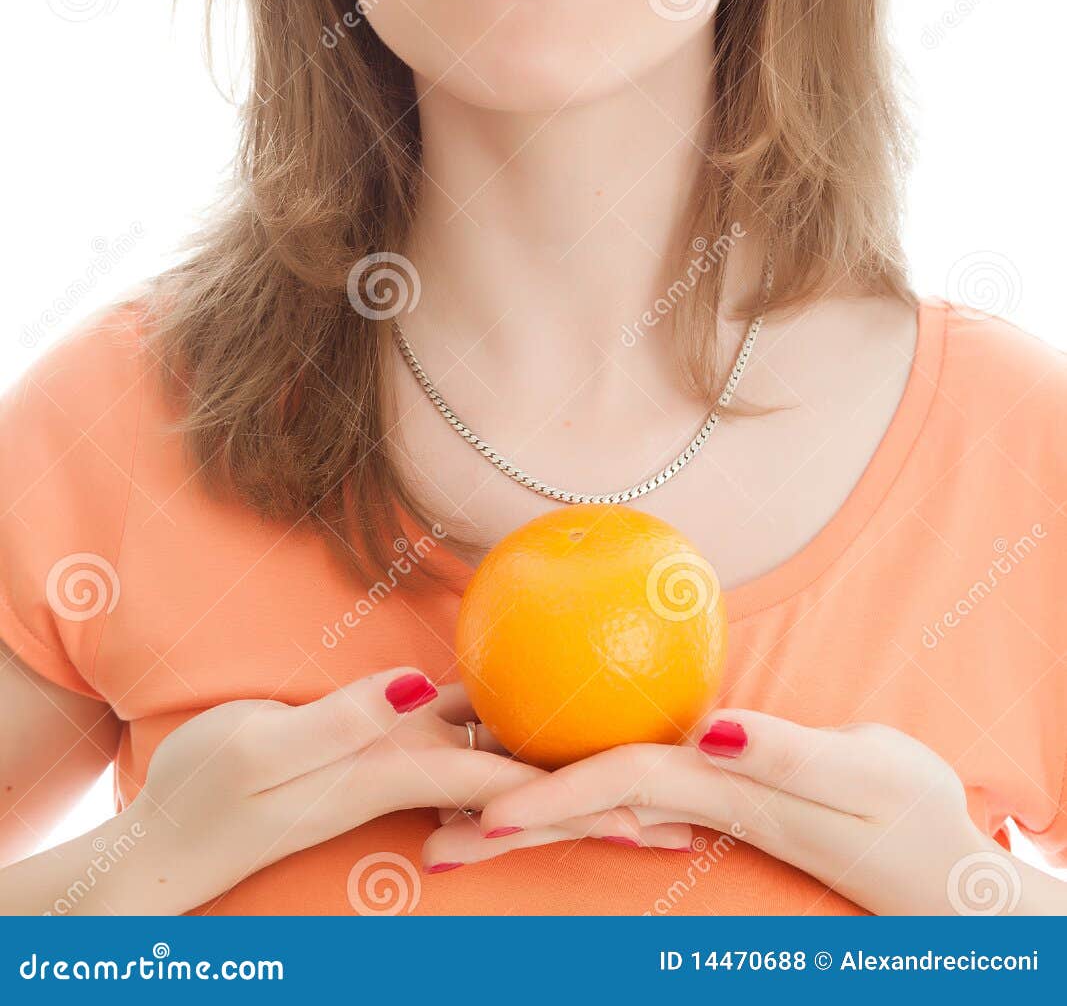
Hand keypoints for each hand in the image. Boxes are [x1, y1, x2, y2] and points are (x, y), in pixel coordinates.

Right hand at [132, 668, 685, 907]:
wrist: (168, 836)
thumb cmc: (203, 795)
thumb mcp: (261, 756)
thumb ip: (339, 722)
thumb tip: (419, 690)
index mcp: (393, 774)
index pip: (506, 785)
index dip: (574, 794)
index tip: (650, 814)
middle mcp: (412, 770)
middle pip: (527, 784)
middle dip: (607, 801)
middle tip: (693, 820)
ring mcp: (402, 759)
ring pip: (505, 759)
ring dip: (573, 776)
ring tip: (651, 781)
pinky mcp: (384, 745)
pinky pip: (464, 733)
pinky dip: (513, 732)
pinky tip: (545, 711)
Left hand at [429, 708, 994, 914]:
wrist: (944, 873)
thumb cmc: (914, 820)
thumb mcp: (868, 778)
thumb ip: (790, 757)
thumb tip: (714, 732)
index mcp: (723, 794)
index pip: (619, 784)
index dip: (553, 795)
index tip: (482, 814)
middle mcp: (698, 804)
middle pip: (588, 807)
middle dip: (509, 822)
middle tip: (428, 840)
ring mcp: (704, 808)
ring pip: (600, 805)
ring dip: (533, 810)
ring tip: (459, 819)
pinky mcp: (718, 801)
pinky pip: (635, 790)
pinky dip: (585, 787)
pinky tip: (563, 775)